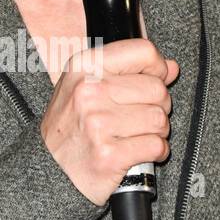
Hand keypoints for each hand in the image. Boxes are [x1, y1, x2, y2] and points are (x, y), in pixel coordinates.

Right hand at [40, 37, 179, 206]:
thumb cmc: (72, 124)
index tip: (153, 81)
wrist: (48, 167)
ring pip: (160, 119)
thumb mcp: (88, 84)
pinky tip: (139, 153)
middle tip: (139, 117)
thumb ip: (129, 71)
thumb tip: (171, 67)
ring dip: (157, 132)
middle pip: (157, 89)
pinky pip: (157, 146)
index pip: (144, 52)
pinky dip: (156, 152)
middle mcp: (89, 92)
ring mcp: (98, 124)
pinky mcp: (109, 155)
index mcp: (85, 66)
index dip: (157, 68)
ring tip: (136, 135)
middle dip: (158, 106)